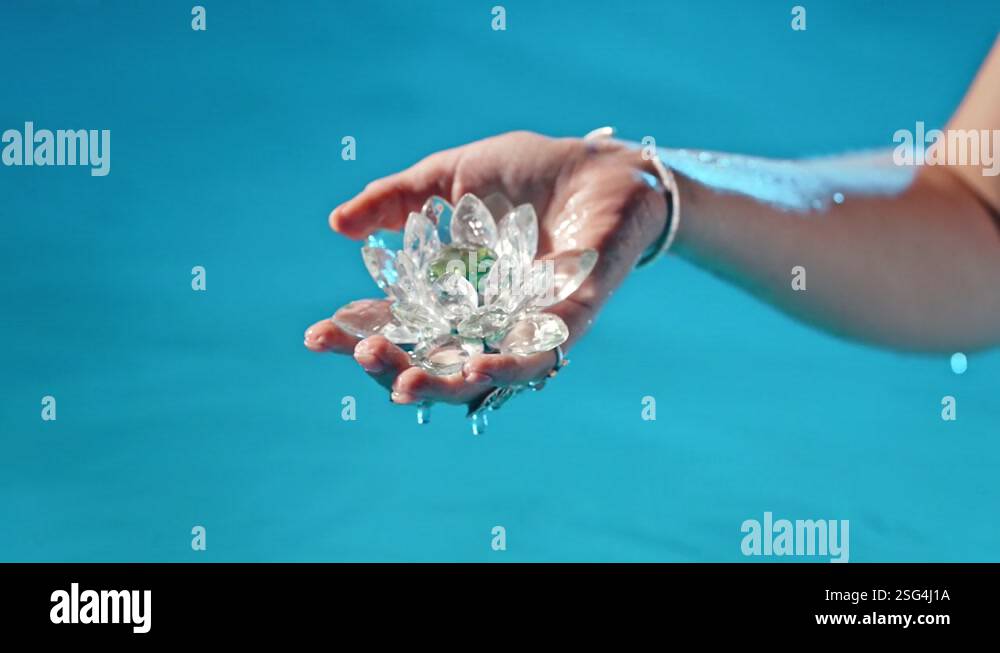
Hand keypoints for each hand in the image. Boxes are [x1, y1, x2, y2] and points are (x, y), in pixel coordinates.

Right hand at [304, 131, 667, 407]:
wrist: (601, 164)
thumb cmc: (528, 173)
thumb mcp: (449, 178)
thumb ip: (396, 200)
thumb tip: (338, 225)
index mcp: (453, 294)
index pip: (398, 324)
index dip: (358, 333)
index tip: (317, 337)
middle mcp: (486, 319)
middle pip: (433, 360)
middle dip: (392, 367)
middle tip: (360, 355)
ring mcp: (528, 324)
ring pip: (482, 371)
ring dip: (443, 381)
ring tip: (404, 383)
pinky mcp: (572, 318)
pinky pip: (541, 351)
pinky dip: (511, 363)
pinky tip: (478, 370)